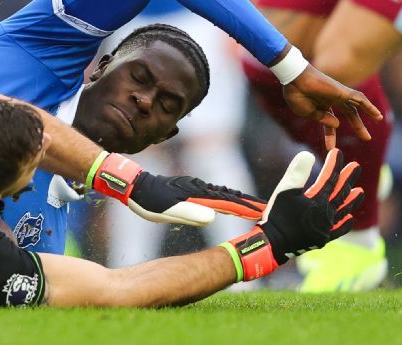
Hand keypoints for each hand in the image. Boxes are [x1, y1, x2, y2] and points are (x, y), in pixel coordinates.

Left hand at [87, 152, 264, 225]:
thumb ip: (190, 214)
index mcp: (198, 195)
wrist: (134, 184)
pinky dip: (226, 196)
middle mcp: (199, 188)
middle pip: (230, 196)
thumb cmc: (149, 201)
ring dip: (239, 199)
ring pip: (222, 193)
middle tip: (267, 209)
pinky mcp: (189, 187)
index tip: (264, 213)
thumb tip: (214, 217)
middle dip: (248, 202)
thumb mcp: (167, 211)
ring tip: (253, 205)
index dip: (246, 208)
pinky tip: (227, 200)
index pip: (228, 203)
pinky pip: (214, 192)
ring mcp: (195, 186)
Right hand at [223, 149, 362, 281]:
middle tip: (355, 166)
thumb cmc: (278, 216)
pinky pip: (338, 231)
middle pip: (340, 194)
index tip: (337, 152)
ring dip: (351, 200)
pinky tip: (349, 218)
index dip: (334, 165)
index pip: (330, 179)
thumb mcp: (284, 191)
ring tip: (360, 191)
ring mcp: (325, 229)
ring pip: (343, 211)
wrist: (273, 243)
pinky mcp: (321, 239)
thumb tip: (308, 154)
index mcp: (318, 202)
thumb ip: (297, 172)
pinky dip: (344, 224)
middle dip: (347, 179)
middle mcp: (326, 216)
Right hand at [283, 64, 381, 149]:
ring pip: (356, 106)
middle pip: (349, 113)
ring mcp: (337, 95)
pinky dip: (370, 106)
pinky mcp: (343, 92)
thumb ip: (323, 119)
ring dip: (367, 115)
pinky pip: (360, 99)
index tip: (330, 148)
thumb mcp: (309, 113)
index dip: (330, 136)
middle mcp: (331, 100)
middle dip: (357, 126)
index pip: (329, 122)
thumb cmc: (297, 96)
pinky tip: (378, 115)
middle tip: (366, 138)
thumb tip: (337, 124)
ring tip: (378, 122)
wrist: (295, 81)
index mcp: (321, 105)